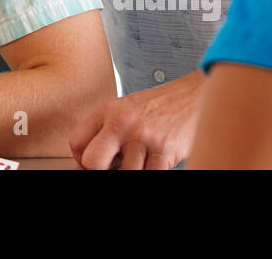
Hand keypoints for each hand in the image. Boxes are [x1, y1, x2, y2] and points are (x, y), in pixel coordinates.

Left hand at [70, 70, 203, 168]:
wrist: (195, 96)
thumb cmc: (159, 107)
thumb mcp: (126, 109)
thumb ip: (106, 130)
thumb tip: (89, 163)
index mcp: (108, 110)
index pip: (76, 143)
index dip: (82, 160)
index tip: (96, 162)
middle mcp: (121, 121)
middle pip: (92, 163)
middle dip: (102, 171)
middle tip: (117, 167)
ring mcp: (142, 135)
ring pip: (125, 174)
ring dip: (135, 171)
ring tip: (143, 158)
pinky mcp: (164, 149)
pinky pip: (148, 175)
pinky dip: (152, 172)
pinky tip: (156, 161)